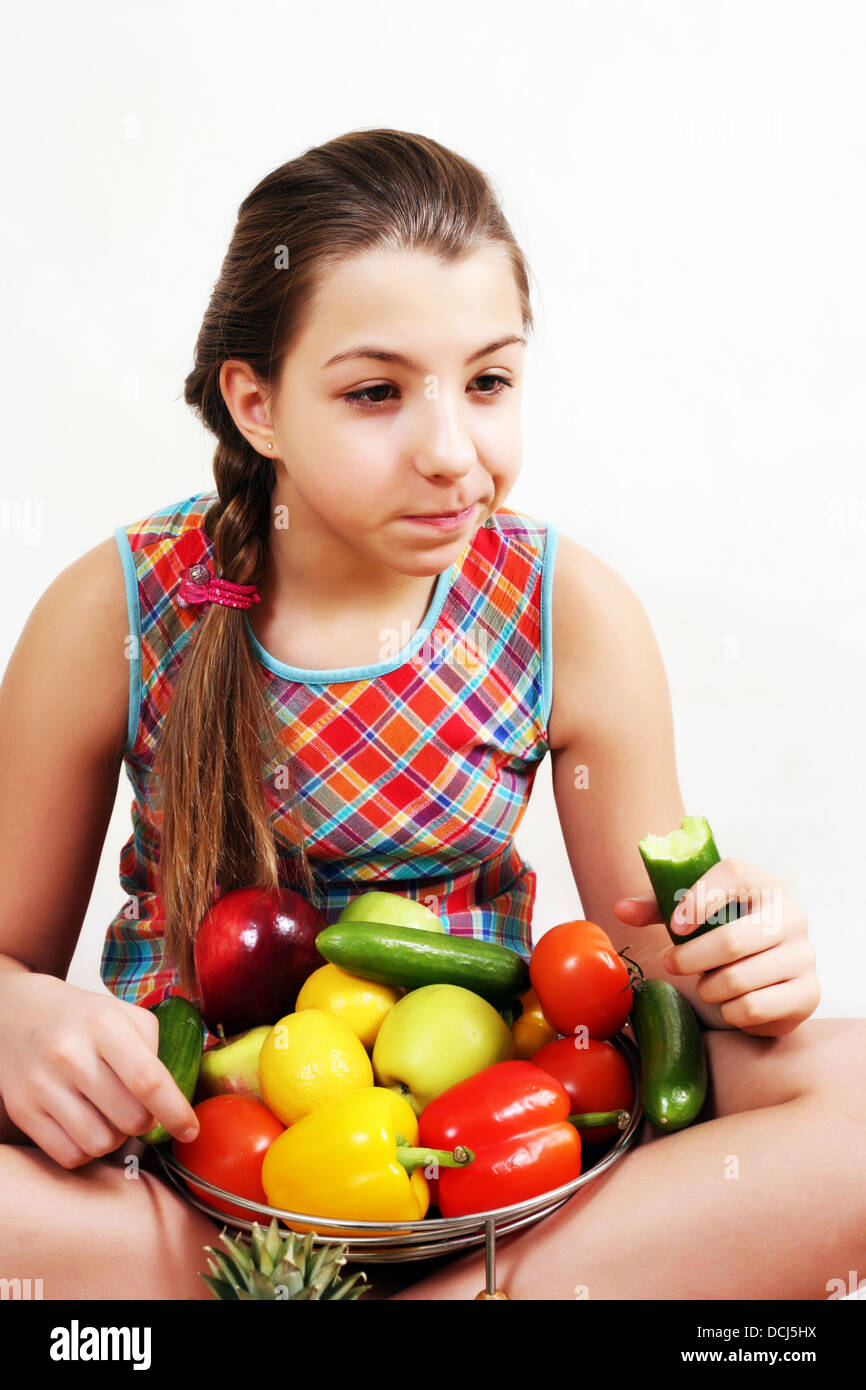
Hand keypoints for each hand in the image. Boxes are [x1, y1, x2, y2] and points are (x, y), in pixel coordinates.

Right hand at [0, 972, 199, 1167]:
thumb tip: (176, 1094)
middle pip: (129, 1118)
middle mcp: (70, 1054)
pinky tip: (86, 1124)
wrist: (15, 1012)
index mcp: (103, 1024)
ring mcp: (42, 1085)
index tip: (190, 1129)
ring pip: (101, 1143)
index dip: (175, 1111)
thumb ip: (154, 1047)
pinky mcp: (23, 1111)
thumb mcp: (122, 1013)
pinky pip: (70, 1156)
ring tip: (110, 1114)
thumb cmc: (81, 1017)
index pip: (148, 1079)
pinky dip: (87, 1149)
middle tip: (139, 1108)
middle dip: (145, 1121)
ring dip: (116, 1138)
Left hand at [614, 857, 819, 1035]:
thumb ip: (657, 908)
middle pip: (731, 940)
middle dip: (690, 959)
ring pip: (738, 979)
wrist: (769, 980)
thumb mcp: (691, 917)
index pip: (735, 873)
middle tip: (672, 964)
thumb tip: (620, 909)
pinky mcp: (808, 994)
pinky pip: (753, 1008)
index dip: (700, 898)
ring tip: (706, 983)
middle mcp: (792, 916)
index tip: (674, 927)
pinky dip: (729, 1011)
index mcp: (765, 885)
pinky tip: (729, 1003)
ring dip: (709, 988)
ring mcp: (804, 955)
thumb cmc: (722, 936)